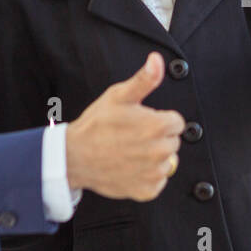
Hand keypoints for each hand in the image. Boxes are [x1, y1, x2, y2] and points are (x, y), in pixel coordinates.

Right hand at [65, 52, 183, 200]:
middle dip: (158, 137)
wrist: (73, 157)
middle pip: (173, 142)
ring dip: (154, 158)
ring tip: (130, 152)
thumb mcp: (119, 95)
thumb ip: (144, 79)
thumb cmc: (96, 124)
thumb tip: (157, 59)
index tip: (141, 121)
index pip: (177, 122)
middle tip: (133, 136)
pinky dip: (147, 177)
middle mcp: (160, 151)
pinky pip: (158, 182)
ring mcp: (153, 173)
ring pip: (167, 162)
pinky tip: (130, 167)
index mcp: (157, 126)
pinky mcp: (146, 190)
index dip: (159, 120)